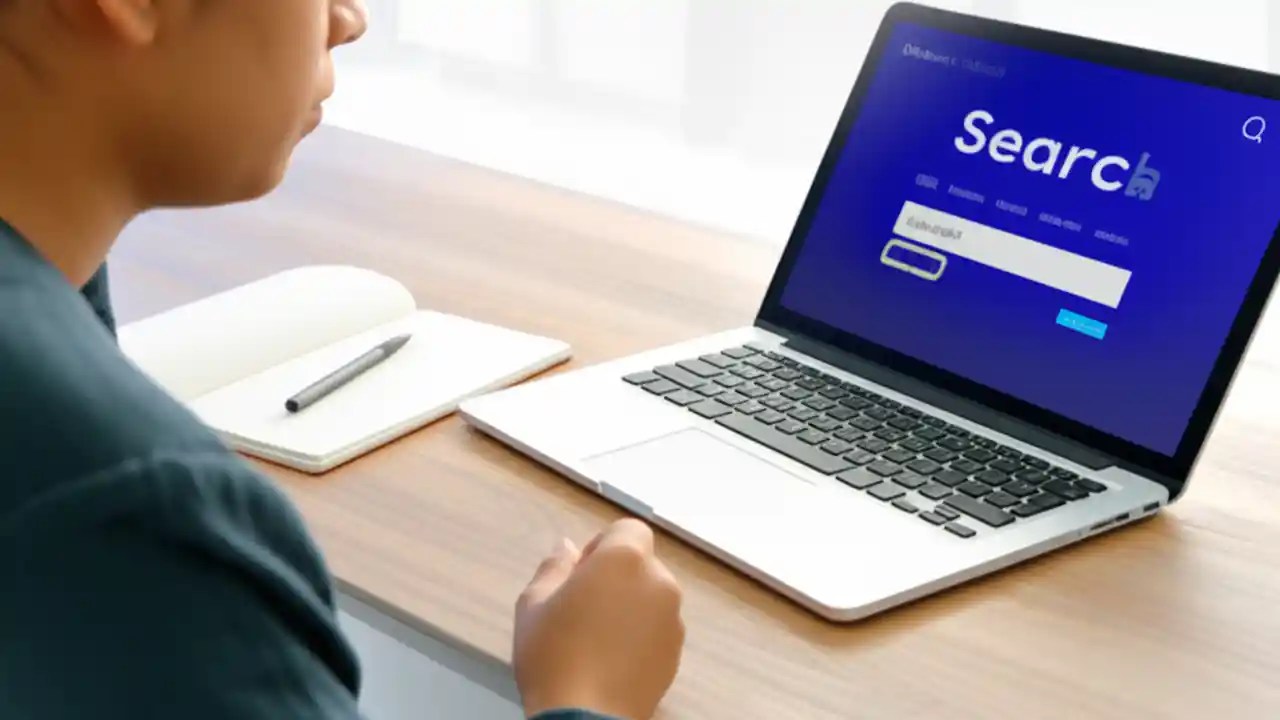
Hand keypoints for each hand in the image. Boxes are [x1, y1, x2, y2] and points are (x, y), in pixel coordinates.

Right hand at [514, 519, 684, 719]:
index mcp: (625, 559)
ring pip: (651, 597)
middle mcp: (659, 582)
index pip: (628, 529)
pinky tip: (612, 660)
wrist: (585, 719)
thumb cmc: (553, 654)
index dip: (603, 545)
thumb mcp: (534, 603)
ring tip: (597, 639)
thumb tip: (568, 547)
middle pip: (641, 563)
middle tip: (582, 608)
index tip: (579, 574)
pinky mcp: (677, 653)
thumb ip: (554, 566)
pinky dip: (640, 634)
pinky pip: (658, 628)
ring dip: (630, 605)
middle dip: (616, 576)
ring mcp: (673, 620)